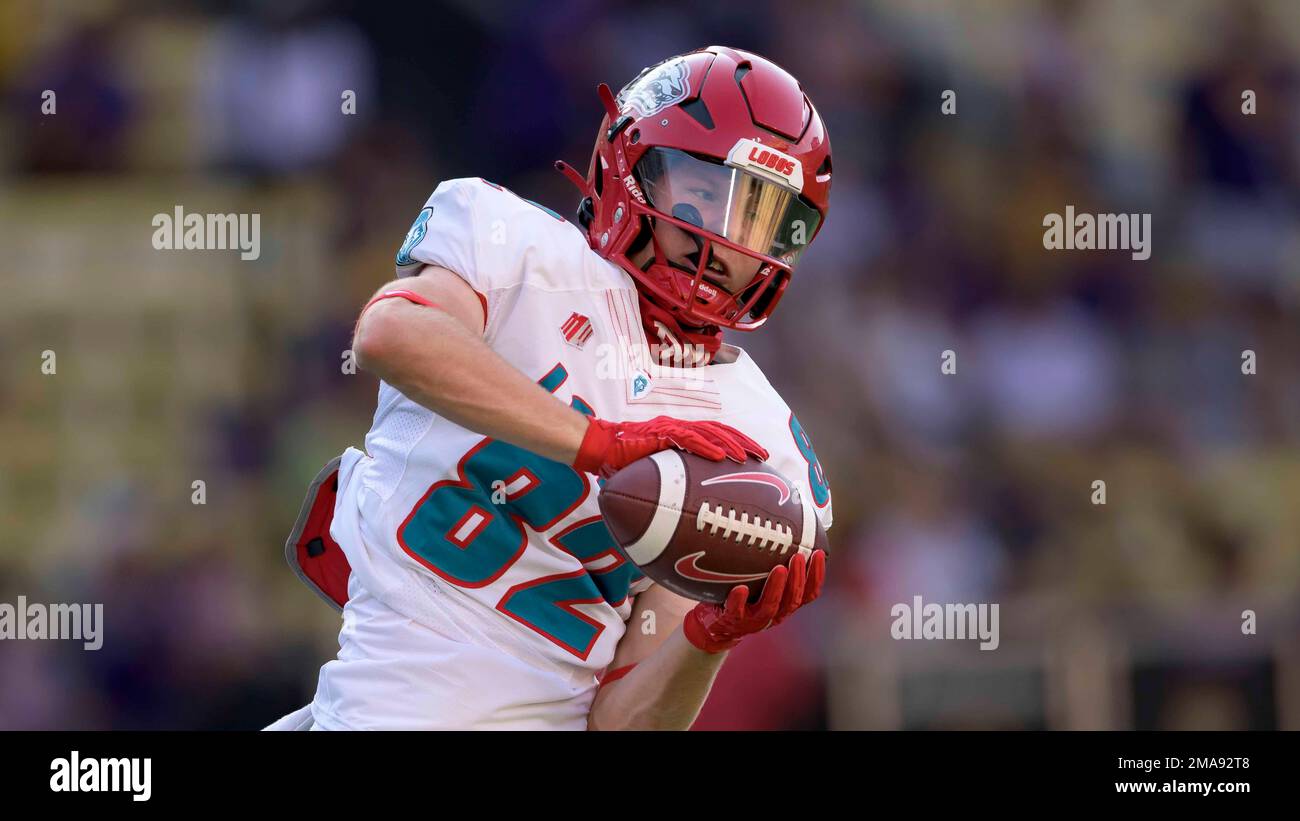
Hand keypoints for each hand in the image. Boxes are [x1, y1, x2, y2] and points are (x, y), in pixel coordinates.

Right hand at [573, 415, 767, 477]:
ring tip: (748, 455)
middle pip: (719, 431)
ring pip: (709, 432)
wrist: (597, 448)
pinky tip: (721, 455)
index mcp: (679, 435)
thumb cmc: (620, 463)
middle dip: (743, 442)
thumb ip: (667, 485)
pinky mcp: (659, 433)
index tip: (756, 456)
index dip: (736, 443)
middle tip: (764, 456)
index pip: (714, 435)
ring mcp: (669, 428)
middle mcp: (678, 428)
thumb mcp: (650, 474)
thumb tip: (680, 511)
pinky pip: (687, 439)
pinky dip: (706, 446)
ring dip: (731, 443)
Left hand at [682, 550, 825, 653]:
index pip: (809, 593)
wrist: (716, 625)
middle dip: (798, 577)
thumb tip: (779, 522)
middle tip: (799, 555)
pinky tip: (740, 588)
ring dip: (777, 588)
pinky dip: (739, 601)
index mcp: (785, 604)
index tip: (819, 553)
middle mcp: (774, 614)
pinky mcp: (732, 620)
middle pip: (793, 599)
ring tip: (779, 568)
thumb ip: (771, 561)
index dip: (816, 575)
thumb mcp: (759, 579)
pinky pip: (737, 612)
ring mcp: (754, 620)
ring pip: (770, 606)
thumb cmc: (742, 594)